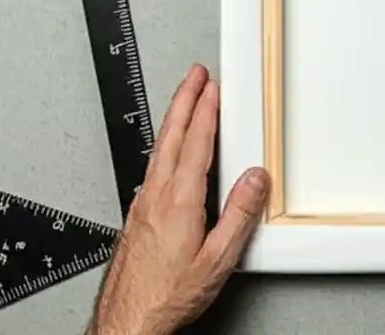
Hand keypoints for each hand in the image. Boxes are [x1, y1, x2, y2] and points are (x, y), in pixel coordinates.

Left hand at [88, 64, 269, 334]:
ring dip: (174, 120)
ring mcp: (143, 205)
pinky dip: (165, 147)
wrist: (129, 321)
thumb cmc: (168, 295)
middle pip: (172, 136)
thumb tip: (255, 179)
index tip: (212, 86)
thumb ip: (239, 215)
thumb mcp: (218, 259)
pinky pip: (152, 168)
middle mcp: (156, 197)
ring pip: (159, 150)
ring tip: (184, 101)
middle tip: (194, 75)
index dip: (205, 110)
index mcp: (179, 201)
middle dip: (185, 100)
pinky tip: (170, 150)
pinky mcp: (137, 217)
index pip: (196, 144)